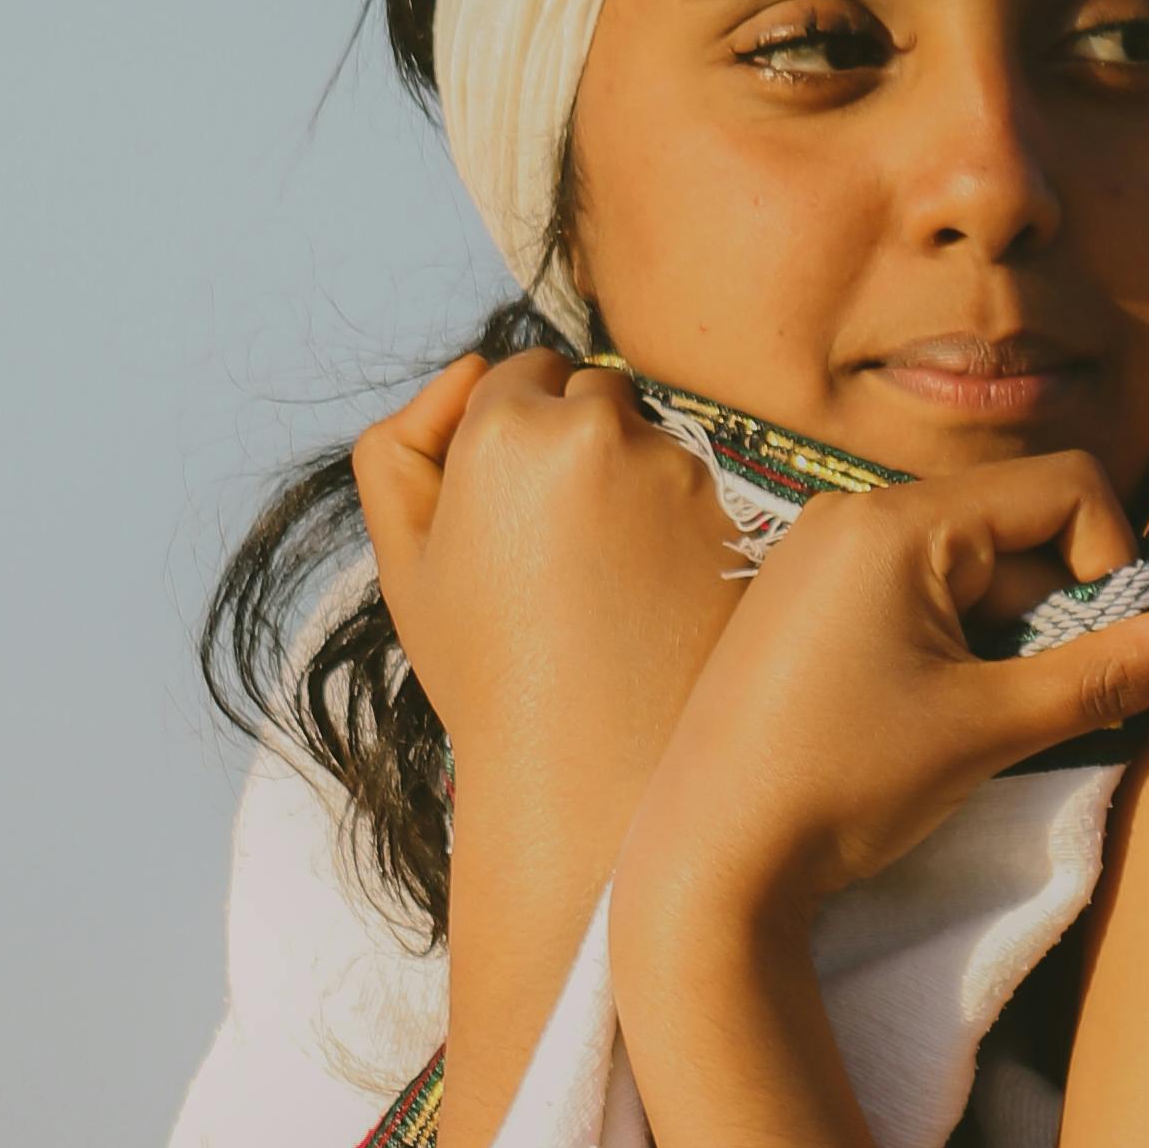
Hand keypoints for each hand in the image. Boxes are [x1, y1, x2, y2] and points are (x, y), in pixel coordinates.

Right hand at [351, 354, 756, 914]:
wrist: (589, 778)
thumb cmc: (485, 675)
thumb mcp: (404, 562)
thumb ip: (401, 444)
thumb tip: (468, 369)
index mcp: (508, 428)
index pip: (523, 374)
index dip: (514, 442)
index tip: (515, 513)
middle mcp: (603, 431)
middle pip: (596, 394)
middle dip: (581, 448)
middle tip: (564, 549)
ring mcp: (686, 474)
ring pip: (660, 442)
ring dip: (640, 485)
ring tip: (614, 587)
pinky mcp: (747, 520)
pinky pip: (714, 494)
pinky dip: (693, 531)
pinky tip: (664, 604)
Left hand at [616, 455, 1148, 948]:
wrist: (708, 863)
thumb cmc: (844, 789)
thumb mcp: (995, 727)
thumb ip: (1116, 673)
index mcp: (897, 522)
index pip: (1066, 488)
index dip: (1112, 565)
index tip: (1093, 654)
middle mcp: (853, 514)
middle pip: (1019, 527)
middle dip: (1053, 612)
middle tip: (1024, 705)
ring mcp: (821, 554)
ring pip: (971, 565)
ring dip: (1004, 635)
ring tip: (964, 720)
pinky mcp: (805, 599)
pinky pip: (915, 589)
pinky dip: (951, 643)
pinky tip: (920, 717)